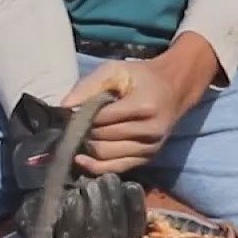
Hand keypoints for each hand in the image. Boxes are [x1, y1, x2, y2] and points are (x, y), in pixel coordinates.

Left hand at [61, 34, 219, 175]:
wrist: (173, 88)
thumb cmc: (141, 77)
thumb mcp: (115, 70)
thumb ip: (88, 85)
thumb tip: (64, 106)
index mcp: (145, 107)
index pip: (103, 119)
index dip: (82, 117)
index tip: (70, 113)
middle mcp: (151, 131)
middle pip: (103, 138)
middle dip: (83, 132)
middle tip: (71, 125)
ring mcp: (150, 148)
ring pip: (107, 155)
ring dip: (88, 148)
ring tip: (78, 136)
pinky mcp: (147, 158)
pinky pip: (117, 168)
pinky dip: (97, 165)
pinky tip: (81, 159)